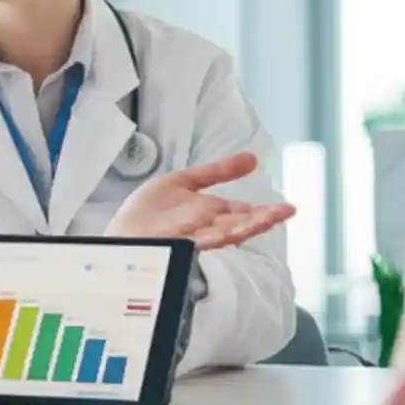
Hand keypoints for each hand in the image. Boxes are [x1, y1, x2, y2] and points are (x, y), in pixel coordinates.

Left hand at [104, 152, 295, 249]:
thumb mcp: (185, 182)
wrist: (120, 233)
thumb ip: (217, 172)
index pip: (241, 213)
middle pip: (236, 225)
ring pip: (220, 236)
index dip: (263, 212)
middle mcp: (203, 229)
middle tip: (284, 213)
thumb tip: (252, 157)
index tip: (284, 209)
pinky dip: (205, 239)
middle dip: (260, 220)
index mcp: (209, 215)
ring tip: (263, 221)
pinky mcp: (169, 247)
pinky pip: (191, 243)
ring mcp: (187, 240)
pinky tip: (219, 234)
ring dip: (242, 229)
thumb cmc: (149, 214)